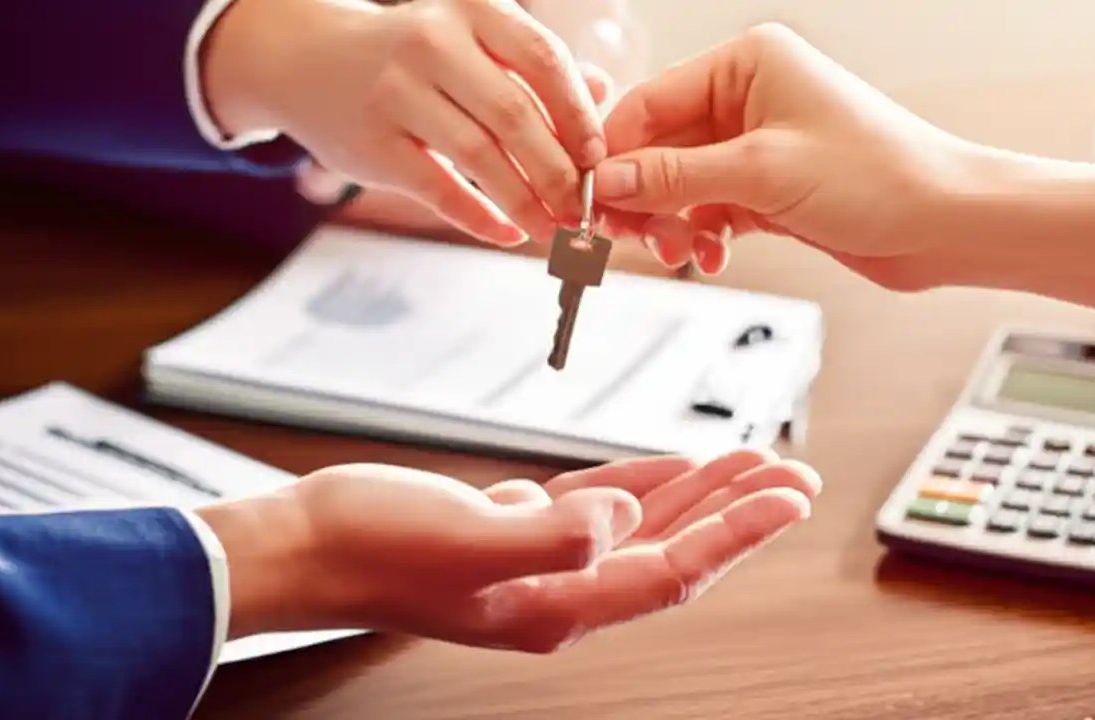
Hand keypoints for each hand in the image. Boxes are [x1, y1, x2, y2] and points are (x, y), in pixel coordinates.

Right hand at [198, 451, 819, 651]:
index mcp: (554, 604)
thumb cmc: (368, 546)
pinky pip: (595, 508)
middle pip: (672, 551)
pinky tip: (666, 470)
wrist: (302, 545)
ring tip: (750, 461)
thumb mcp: (463, 538)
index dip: (737, 534)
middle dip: (737, 511)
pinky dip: (638, 485)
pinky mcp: (510, 530)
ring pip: (640, 527)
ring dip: (699, 494)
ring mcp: (533, 562)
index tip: (787, 496)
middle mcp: (555, 590)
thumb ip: (553, 535)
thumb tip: (625, 520)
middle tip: (792, 473)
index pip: (672, 571)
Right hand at [204, 0, 605, 247]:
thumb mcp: (470, 39)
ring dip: (525, 201)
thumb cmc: (409, 55)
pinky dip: (479, 218)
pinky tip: (507, 233)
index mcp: (470, 9)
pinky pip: (439, 188)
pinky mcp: (373, 142)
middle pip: (514, 115)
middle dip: (556, 171)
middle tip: (581, 209)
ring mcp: (396, 92)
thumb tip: (600, 94)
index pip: (542, 59)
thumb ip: (533, 65)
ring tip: (551, 229)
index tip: (598, 157)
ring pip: (480, 156)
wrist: (305, 59)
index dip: (577, 113)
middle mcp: (432, 42)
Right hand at [592, 23, 973, 284]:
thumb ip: (674, 177)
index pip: (651, 103)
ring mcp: (757, 144)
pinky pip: (710, 209)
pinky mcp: (768, 187)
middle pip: (660, 148)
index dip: (613, 153)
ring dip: (672, 222)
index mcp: (747, 64)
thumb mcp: (761, 173)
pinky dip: (703, 235)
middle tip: (624, 235)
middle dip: (642, 196)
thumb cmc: (879, 176)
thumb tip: (606, 180)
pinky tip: (711, 255)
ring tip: (679, 251)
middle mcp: (749, 97)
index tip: (586, 195)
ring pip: (681, 185)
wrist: (947, 224)